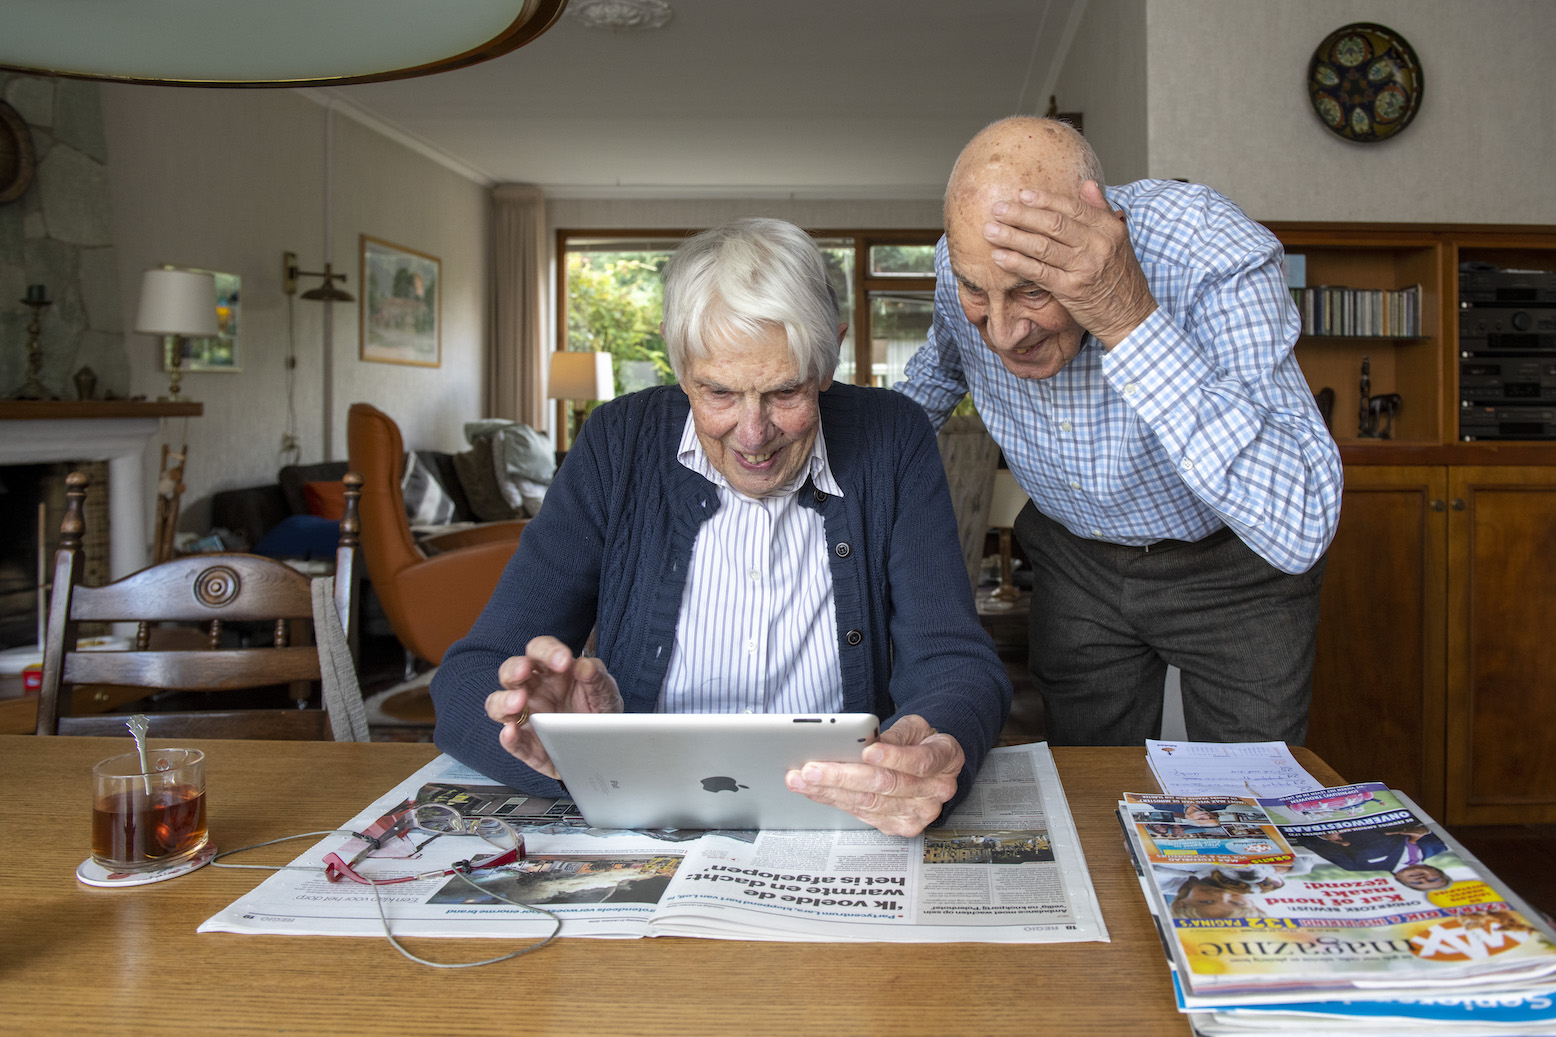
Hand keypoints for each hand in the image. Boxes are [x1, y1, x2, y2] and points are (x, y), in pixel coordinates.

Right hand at [484, 635, 622, 777]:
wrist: (603, 747)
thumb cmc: (598, 712)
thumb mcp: (605, 693)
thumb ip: (597, 678)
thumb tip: (584, 666)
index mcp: (551, 670)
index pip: (539, 650)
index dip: (547, 651)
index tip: (563, 660)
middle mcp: (532, 689)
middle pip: (510, 672)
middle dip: (515, 669)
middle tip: (525, 671)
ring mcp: (525, 717)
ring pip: (497, 704)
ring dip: (503, 701)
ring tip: (519, 701)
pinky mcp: (526, 745)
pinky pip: (511, 740)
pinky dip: (508, 737)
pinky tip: (512, 732)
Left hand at [783, 715, 963, 836]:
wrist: (931, 762)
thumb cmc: (919, 741)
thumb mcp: (915, 725)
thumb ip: (896, 733)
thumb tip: (865, 742)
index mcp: (946, 759)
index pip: (920, 761)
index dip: (893, 757)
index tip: (867, 752)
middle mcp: (936, 791)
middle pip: (887, 786)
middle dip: (844, 776)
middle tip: (811, 769)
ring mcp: (919, 813)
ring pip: (870, 803)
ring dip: (831, 792)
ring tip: (802, 780)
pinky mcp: (900, 827)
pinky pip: (864, 815)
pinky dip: (836, 802)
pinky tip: (816, 791)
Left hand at [984, 181, 1157, 348]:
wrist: (1130, 315)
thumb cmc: (1120, 276)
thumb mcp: (1118, 240)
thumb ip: (1101, 211)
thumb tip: (1087, 183)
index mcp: (1109, 228)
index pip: (1072, 207)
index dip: (1044, 200)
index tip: (1021, 194)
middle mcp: (1098, 245)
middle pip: (1053, 224)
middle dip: (1021, 215)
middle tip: (997, 209)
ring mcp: (1084, 268)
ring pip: (1042, 247)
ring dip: (1012, 237)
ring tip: (990, 230)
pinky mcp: (1072, 290)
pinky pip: (1039, 272)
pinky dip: (1017, 263)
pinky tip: (1000, 256)